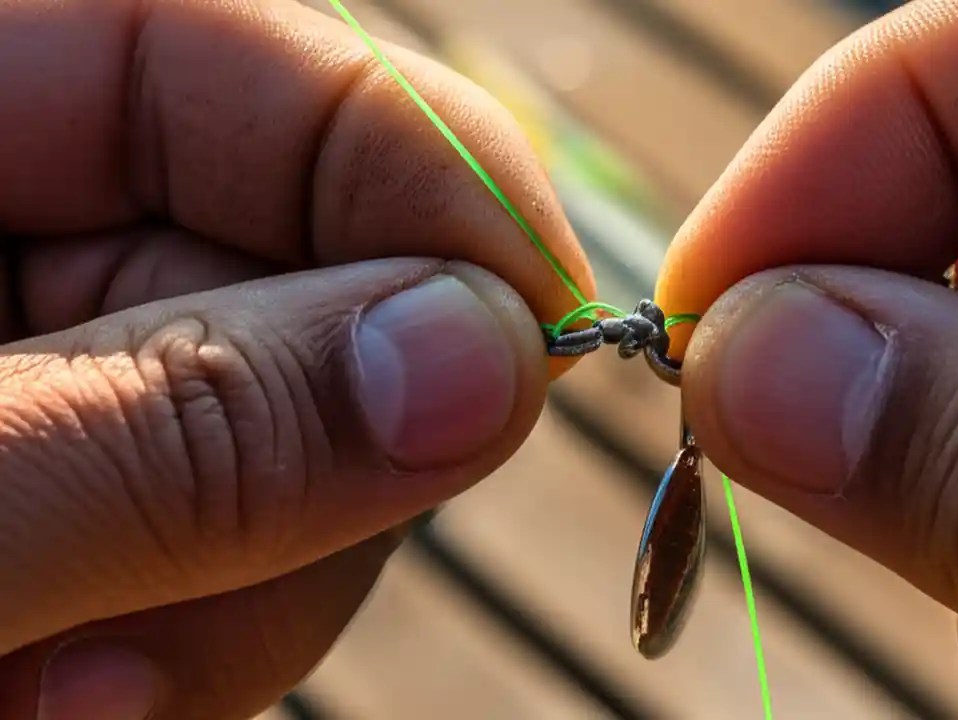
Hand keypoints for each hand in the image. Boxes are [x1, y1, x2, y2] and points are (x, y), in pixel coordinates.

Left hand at [0, 1, 590, 717]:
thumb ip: (182, 425)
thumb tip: (482, 361)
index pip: (223, 60)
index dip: (412, 166)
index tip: (545, 327)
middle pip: (294, 276)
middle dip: (324, 453)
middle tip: (241, 599)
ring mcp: (41, 394)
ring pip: (290, 440)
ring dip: (246, 589)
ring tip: (69, 698)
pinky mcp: (67, 518)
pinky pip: (226, 553)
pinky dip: (200, 643)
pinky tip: (67, 704)